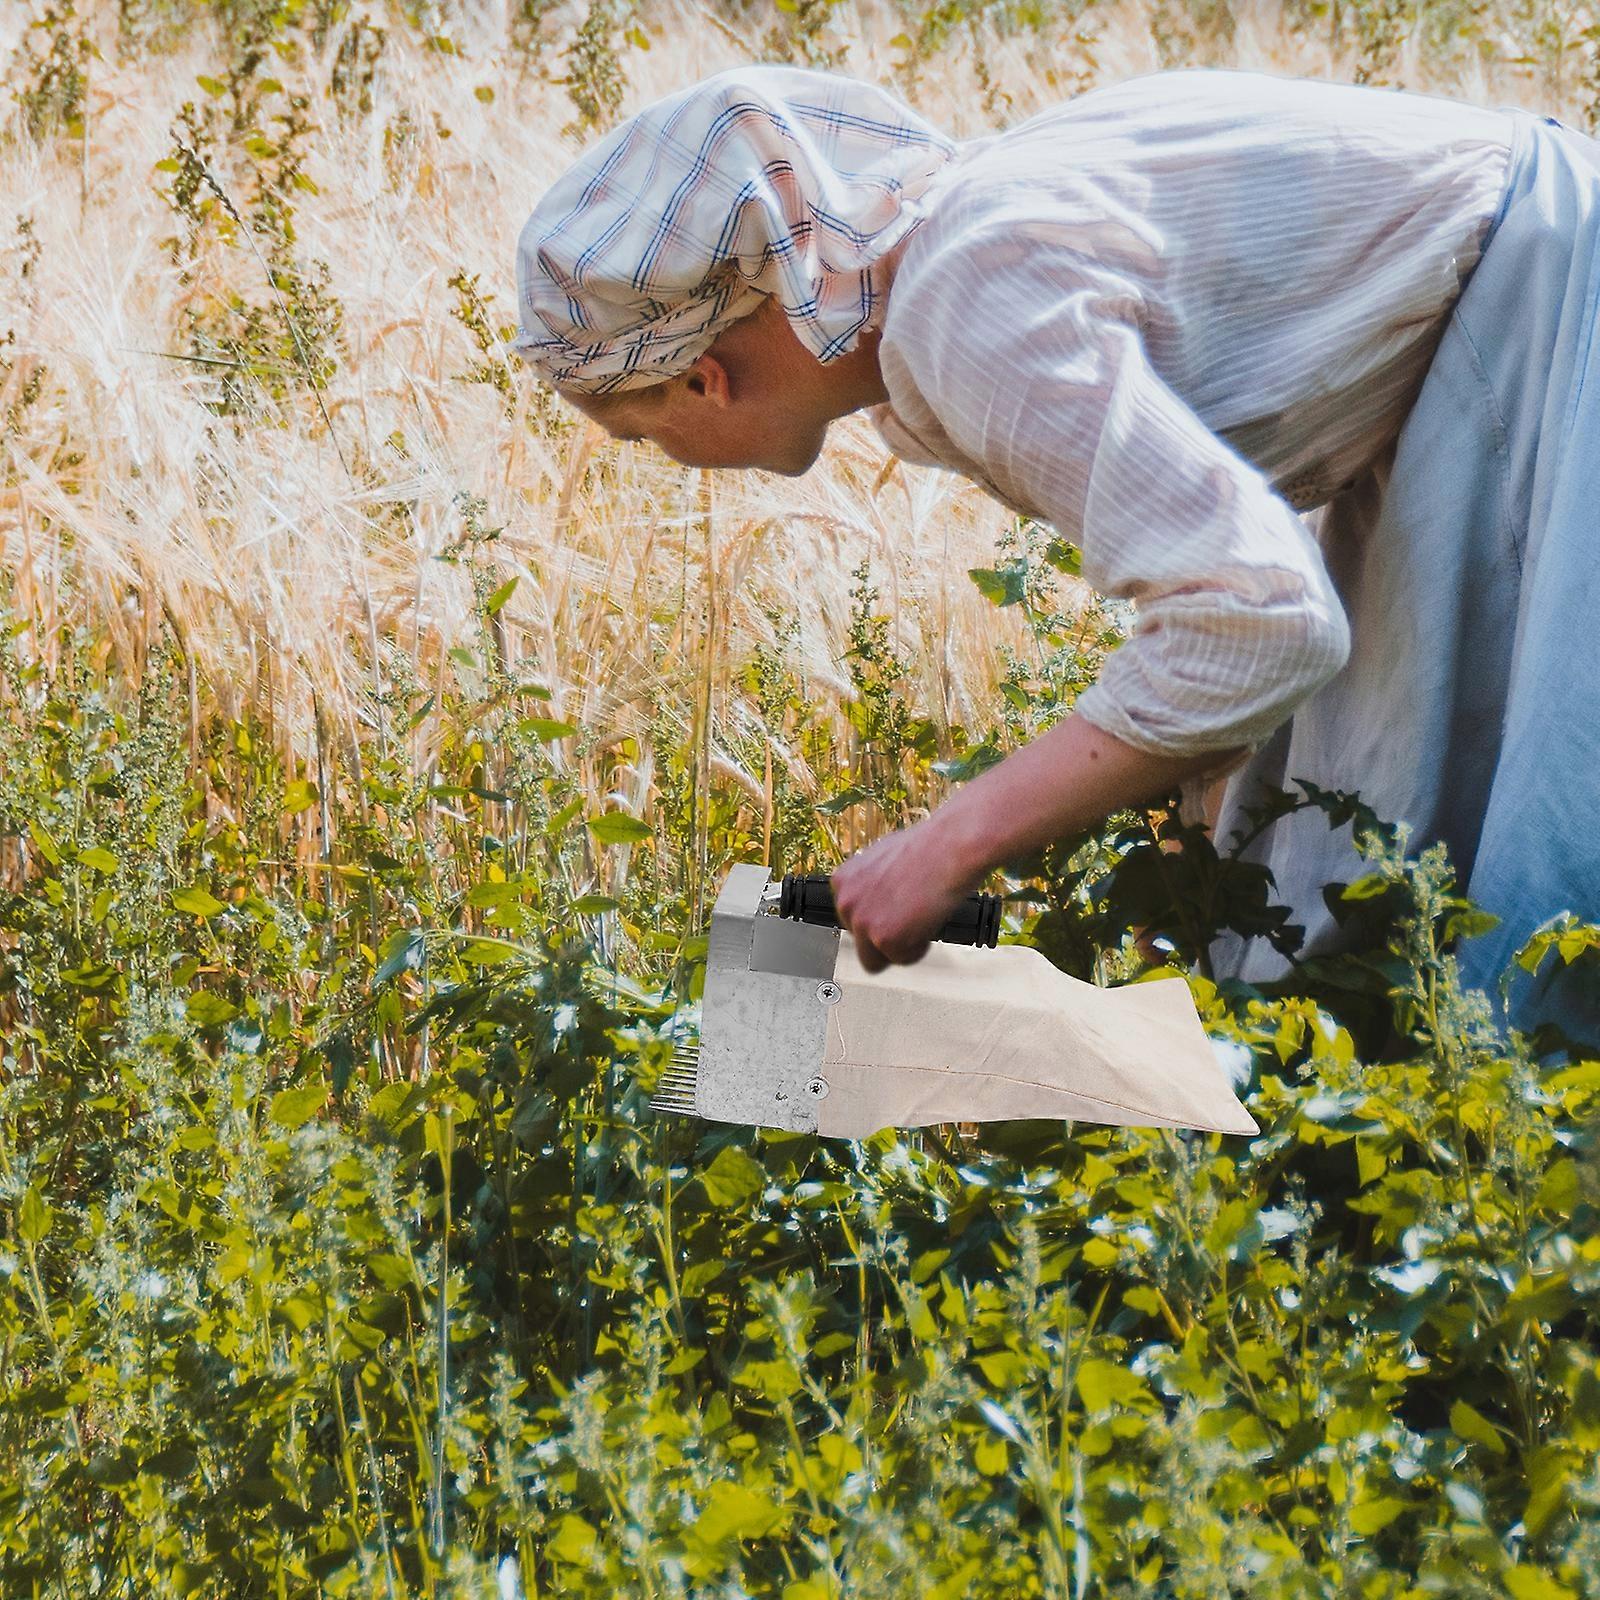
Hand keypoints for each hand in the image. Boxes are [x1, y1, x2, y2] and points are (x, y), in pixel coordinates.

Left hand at [827, 816, 985, 974]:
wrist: (950, 847)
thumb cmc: (928, 848)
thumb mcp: (885, 861)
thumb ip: (872, 886)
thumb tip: (877, 903)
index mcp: (844, 880)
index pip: (851, 919)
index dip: (880, 918)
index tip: (896, 911)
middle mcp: (846, 901)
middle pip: (860, 942)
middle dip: (887, 935)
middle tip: (912, 917)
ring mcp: (863, 921)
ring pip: (874, 960)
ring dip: (899, 946)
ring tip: (920, 921)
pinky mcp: (884, 937)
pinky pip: (901, 960)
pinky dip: (918, 948)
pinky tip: (928, 923)